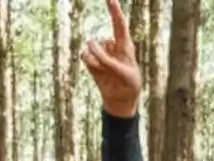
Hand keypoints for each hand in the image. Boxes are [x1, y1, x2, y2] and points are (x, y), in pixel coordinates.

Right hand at [79, 0, 141, 118]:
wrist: (121, 99)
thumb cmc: (128, 85)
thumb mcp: (123, 74)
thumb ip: (107, 59)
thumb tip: (89, 43)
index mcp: (126, 47)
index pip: (121, 26)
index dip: (116, 12)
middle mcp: (113, 46)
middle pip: (108, 29)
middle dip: (111, 14)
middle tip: (111, 8)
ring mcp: (101, 53)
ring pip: (93, 48)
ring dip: (98, 60)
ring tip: (108, 72)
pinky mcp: (92, 60)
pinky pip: (85, 56)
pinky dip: (91, 63)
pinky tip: (99, 71)